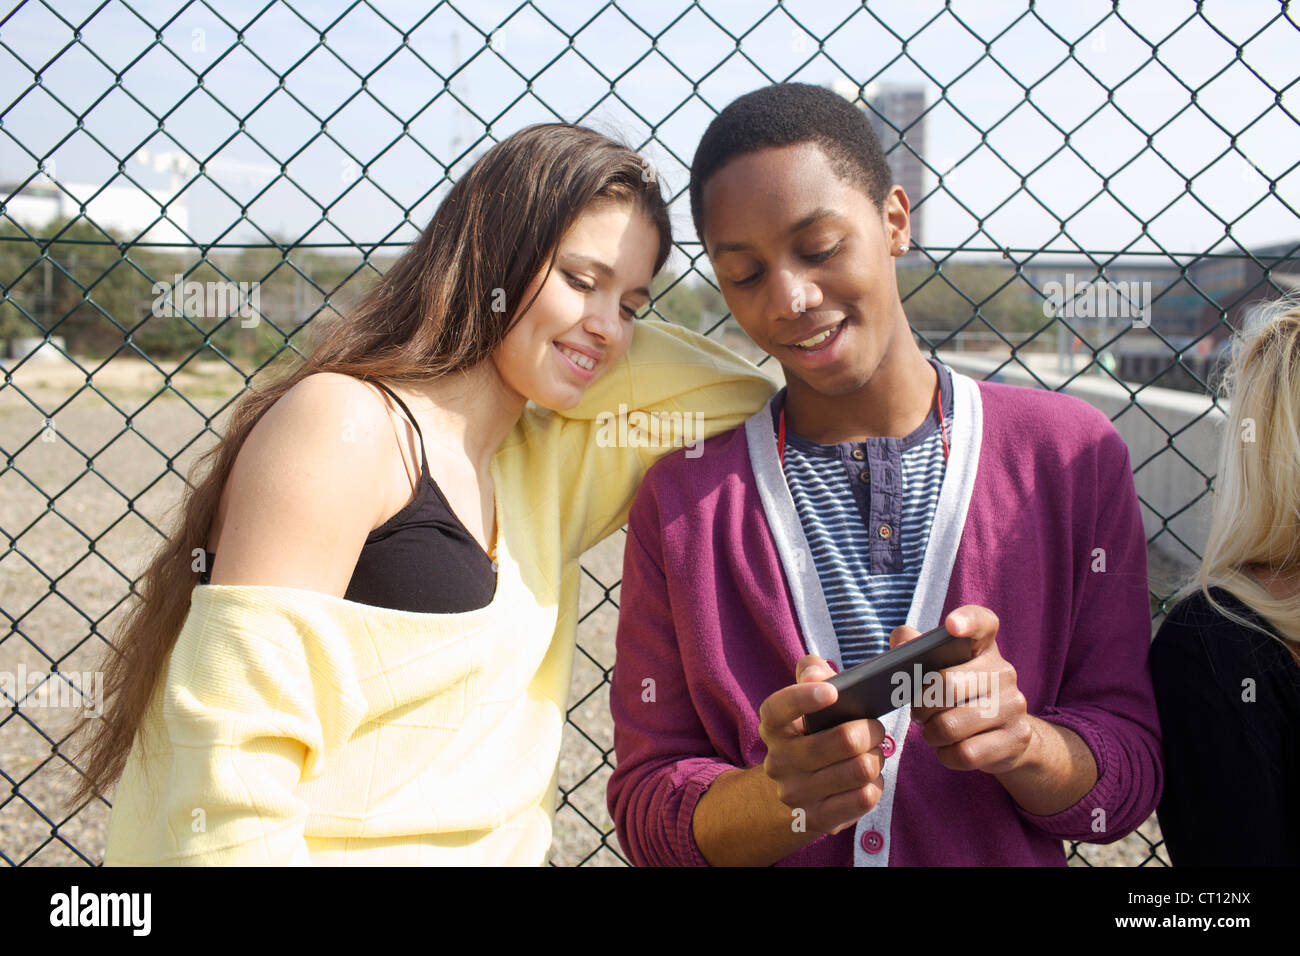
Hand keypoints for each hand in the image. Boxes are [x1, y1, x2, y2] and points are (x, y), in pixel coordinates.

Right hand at [756, 655, 886, 834]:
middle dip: (871, 730)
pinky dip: (875, 784)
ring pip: (861, 769)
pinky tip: (867, 779)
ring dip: (876, 758)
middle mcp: (778, 761)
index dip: (805, 698)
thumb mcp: (804, 704)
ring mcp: (796, 793)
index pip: (779, 708)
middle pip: (844, 740)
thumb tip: (817, 675)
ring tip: (872, 753)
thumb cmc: (808, 736)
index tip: (833, 692)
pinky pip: (864, 797)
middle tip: (874, 727)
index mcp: (773, 726)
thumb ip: (811, 675)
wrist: (790, 793)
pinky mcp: (817, 819)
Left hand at [888, 605, 1035, 775]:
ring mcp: (1014, 705)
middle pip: (946, 685)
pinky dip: (946, 755)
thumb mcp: (940, 669)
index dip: (966, 621)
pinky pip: (965, 753)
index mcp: (983, 646)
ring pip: (950, 725)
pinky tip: (949, 749)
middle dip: (921, 706)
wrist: (1008, 735)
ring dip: (931, 734)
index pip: (982, 622)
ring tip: (933, 732)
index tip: (950, 626)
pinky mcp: (1016, 738)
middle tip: (919, 713)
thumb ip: (915, 649)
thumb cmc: (961, 695)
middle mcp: (1003, 671)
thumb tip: (902, 640)